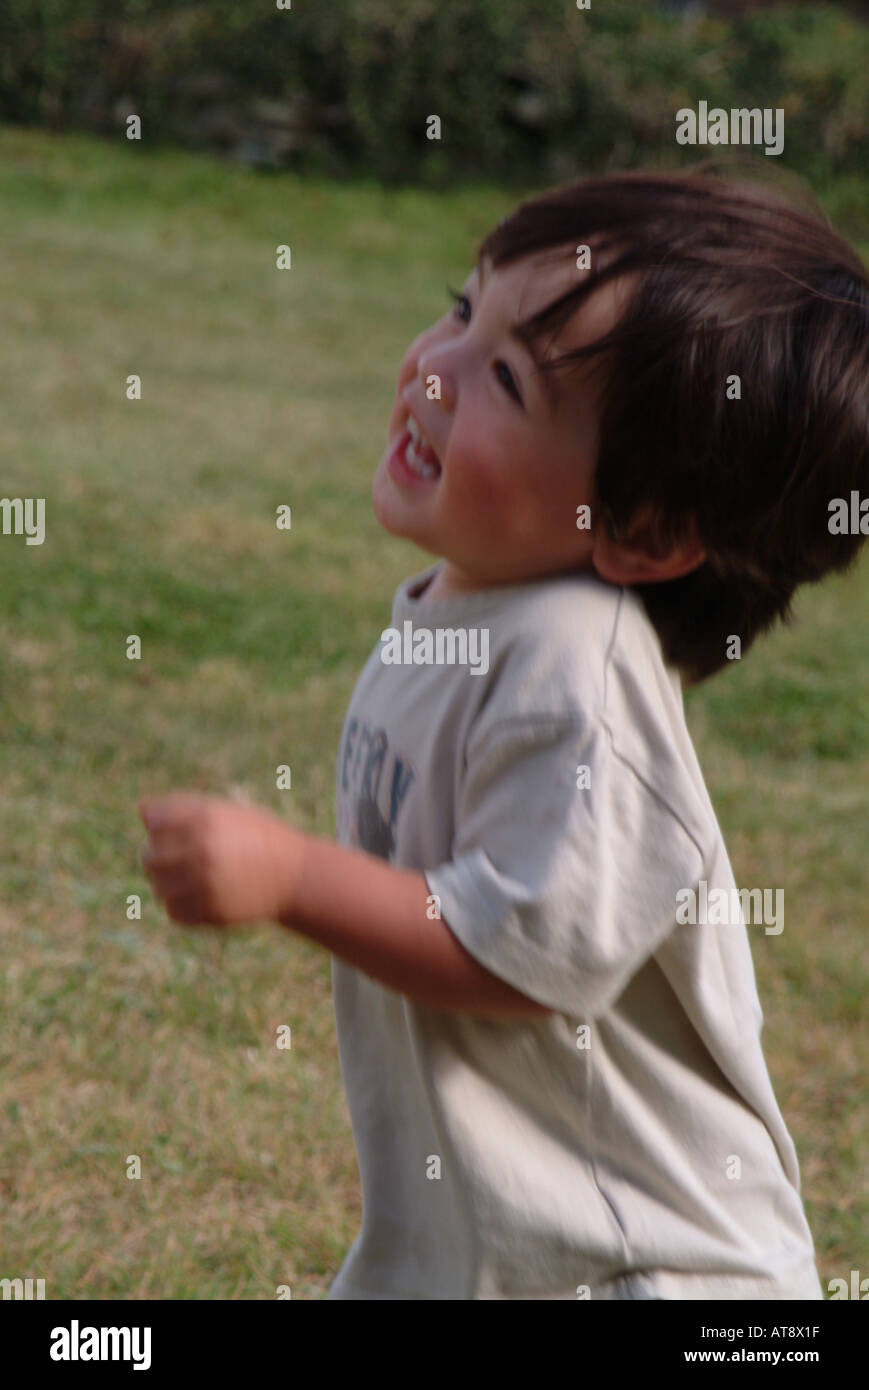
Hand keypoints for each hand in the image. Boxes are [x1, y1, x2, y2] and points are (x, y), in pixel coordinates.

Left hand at [139, 791, 301, 925]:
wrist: (295, 875)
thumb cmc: (256, 837)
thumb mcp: (226, 812)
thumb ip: (184, 808)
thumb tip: (142, 810)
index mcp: (206, 818)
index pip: (154, 821)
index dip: (162, 826)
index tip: (175, 831)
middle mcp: (203, 849)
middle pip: (149, 856)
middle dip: (158, 857)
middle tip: (178, 859)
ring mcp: (206, 883)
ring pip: (158, 887)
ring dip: (167, 884)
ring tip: (188, 879)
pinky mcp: (211, 912)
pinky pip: (174, 912)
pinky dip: (180, 906)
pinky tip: (199, 897)